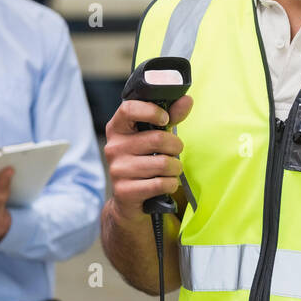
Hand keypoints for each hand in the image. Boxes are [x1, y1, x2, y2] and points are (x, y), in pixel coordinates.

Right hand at [103, 95, 193, 222]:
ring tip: (170, 170)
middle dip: (175, 146)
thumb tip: (187, 100)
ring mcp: (117, 170)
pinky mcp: (124, 191)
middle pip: (157, 139)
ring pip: (162, 163)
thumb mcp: (153, 136)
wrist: (128, 199)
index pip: (129, 109)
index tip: (165, 119)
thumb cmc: (143, 161)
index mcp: (117, 128)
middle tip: (174, 152)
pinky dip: (170, 184)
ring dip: (175, 168)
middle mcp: (113, 148)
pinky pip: (160, 183)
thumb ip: (170, 117)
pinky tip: (165, 184)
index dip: (152, 111)